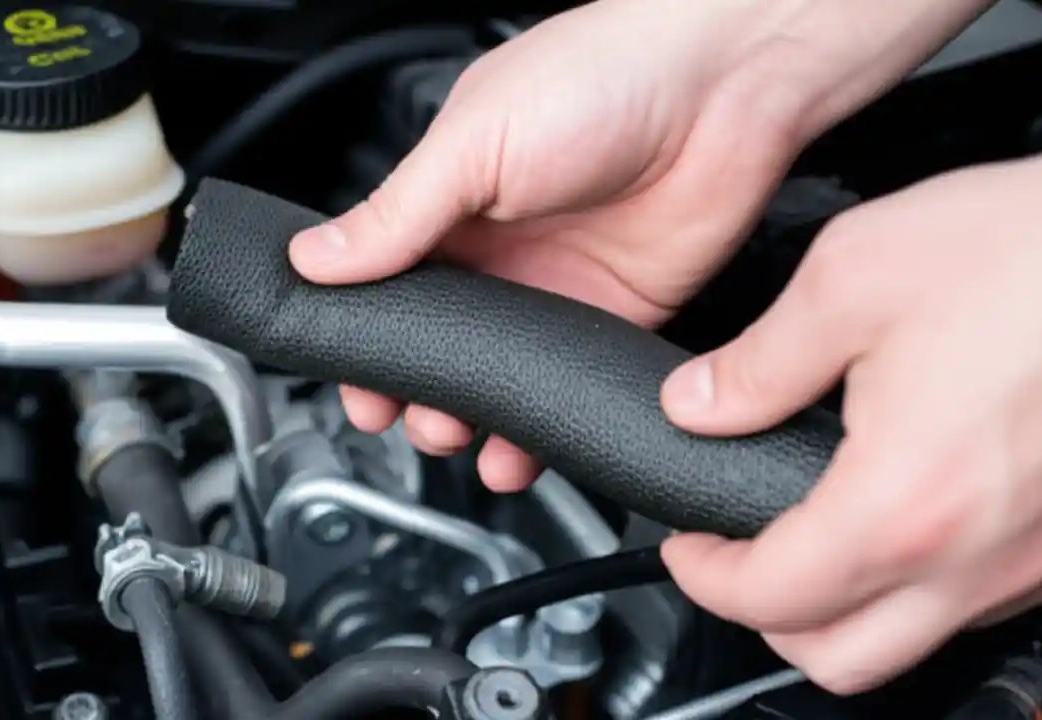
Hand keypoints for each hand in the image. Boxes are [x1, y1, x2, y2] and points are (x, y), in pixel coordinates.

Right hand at [289, 0, 992, 489]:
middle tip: (405, 416)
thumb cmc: (601, 75)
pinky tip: (522, 446)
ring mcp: (554, 286)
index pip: (386, 286)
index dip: (366, 339)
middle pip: (439, 343)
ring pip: (498, 376)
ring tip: (457, 436)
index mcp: (449, 200)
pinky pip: (568, 386)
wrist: (726, 84)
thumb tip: (315, 259)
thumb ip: (397, 214)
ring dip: (473, 417)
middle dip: (415, 390)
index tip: (354, 384)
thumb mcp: (472, 141)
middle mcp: (498, 248)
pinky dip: (544, 426)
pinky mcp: (614, 314)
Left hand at [660, 139, 1041, 694]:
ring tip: (810, 537)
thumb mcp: (852, 278)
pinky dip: (920, 586)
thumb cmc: (1038, 248)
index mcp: (903, 501)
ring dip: (843, 609)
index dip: (702, 577)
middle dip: (764, 616)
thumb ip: (757, 362)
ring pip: (915, 642)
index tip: (685, 544)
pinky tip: (904, 517)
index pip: (769, 596)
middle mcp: (980, 555)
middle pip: (839, 658)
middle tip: (734, 554)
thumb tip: (696, 403)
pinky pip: (983, 604)